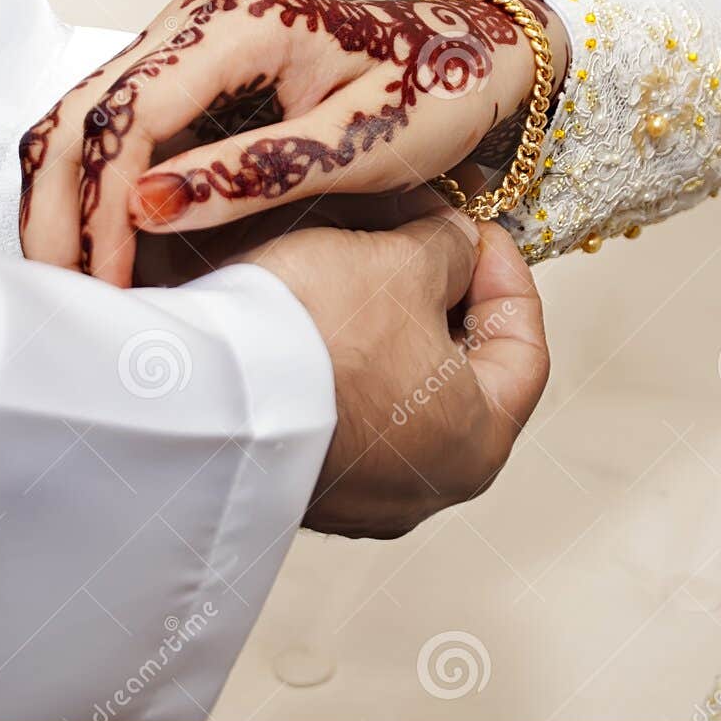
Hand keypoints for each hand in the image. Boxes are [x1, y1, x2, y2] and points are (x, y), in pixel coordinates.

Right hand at [18, 0, 567, 285]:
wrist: (465, 57)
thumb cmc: (431, 91)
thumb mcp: (358, 145)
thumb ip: (254, 173)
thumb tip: (147, 208)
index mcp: (238, 26)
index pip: (128, 114)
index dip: (101, 205)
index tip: (108, 288)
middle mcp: (192, 26)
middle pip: (79, 115)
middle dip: (57, 213)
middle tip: (70, 310)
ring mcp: (180, 50)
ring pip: (80, 126)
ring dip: (64, 209)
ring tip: (80, 298)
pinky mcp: (184, 83)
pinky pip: (111, 138)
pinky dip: (92, 200)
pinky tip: (107, 263)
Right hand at [233, 207, 549, 538]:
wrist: (195, 386)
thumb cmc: (319, 332)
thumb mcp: (402, 262)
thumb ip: (448, 249)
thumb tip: (455, 246)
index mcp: (475, 446)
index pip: (524, 352)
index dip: (506, 276)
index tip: (474, 227)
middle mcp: (421, 488)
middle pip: (457, 375)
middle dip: (439, 295)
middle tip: (419, 236)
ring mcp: (353, 493)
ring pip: (392, 390)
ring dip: (384, 323)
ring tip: (359, 260)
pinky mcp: (294, 480)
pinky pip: (336, 410)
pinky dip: (338, 358)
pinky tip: (312, 307)